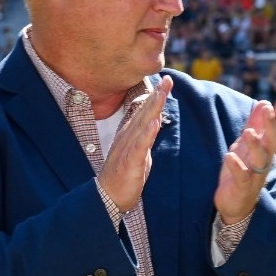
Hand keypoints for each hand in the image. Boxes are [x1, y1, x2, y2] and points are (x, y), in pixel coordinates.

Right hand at [99, 76, 171, 212]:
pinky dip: (147, 134)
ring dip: (152, 108)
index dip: (155, 96)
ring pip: (142, 125)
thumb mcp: (139, 151)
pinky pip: (139, 147)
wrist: (108, 196)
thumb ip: (145, 136)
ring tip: (161, 93)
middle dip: (156, 95)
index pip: (145, 111)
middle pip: (144, 113)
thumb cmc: (124, 174)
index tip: (166, 80)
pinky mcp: (130, 162)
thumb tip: (153, 121)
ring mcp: (128, 149)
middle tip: (167, 79)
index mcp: (131, 134)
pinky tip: (154, 123)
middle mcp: (128, 137)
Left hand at [215, 97, 275, 224]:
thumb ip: (255, 125)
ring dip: (255, 145)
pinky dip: (237, 167)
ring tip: (248, 131)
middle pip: (272, 143)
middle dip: (271, 126)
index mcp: (265, 152)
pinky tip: (230, 156)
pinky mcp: (242, 188)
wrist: (236, 206)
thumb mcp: (246, 145)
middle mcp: (264, 163)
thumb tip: (264, 102)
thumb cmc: (242, 173)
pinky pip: (242, 177)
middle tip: (268, 109)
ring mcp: (254, 176)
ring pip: (260, 160)